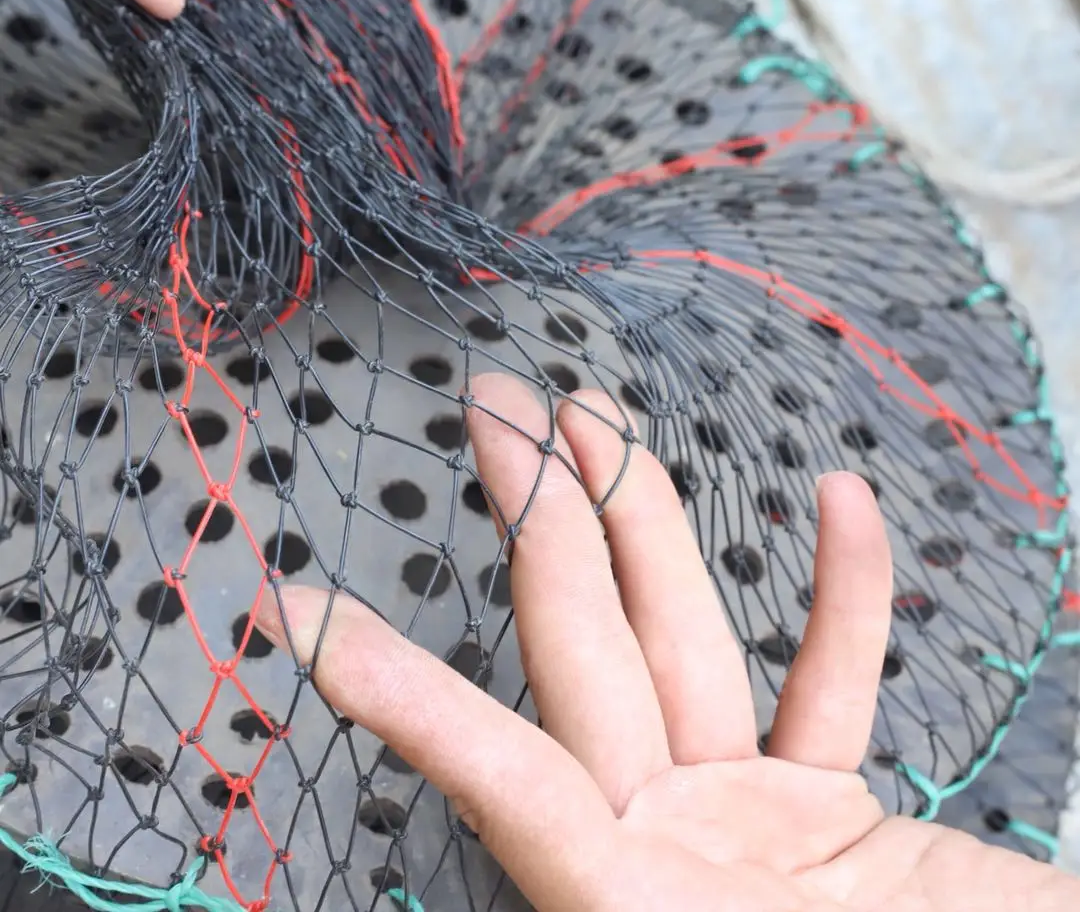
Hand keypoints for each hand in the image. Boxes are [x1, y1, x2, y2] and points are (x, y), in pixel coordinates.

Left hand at [256, 373, 1079, 910]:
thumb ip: (645, 909)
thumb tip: (576, 871)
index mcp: (634, 906)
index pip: (504, 777)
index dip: (403, 695)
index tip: (301, 614)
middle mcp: (671, 850)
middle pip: (590, 649)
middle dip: (539, 516)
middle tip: (488, 406)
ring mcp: (750, 820)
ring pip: (688, 639)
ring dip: (649, 524)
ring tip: (603, 417)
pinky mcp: (837, 808)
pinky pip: (830, 683)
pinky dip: (840, 599)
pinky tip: (836, 504)